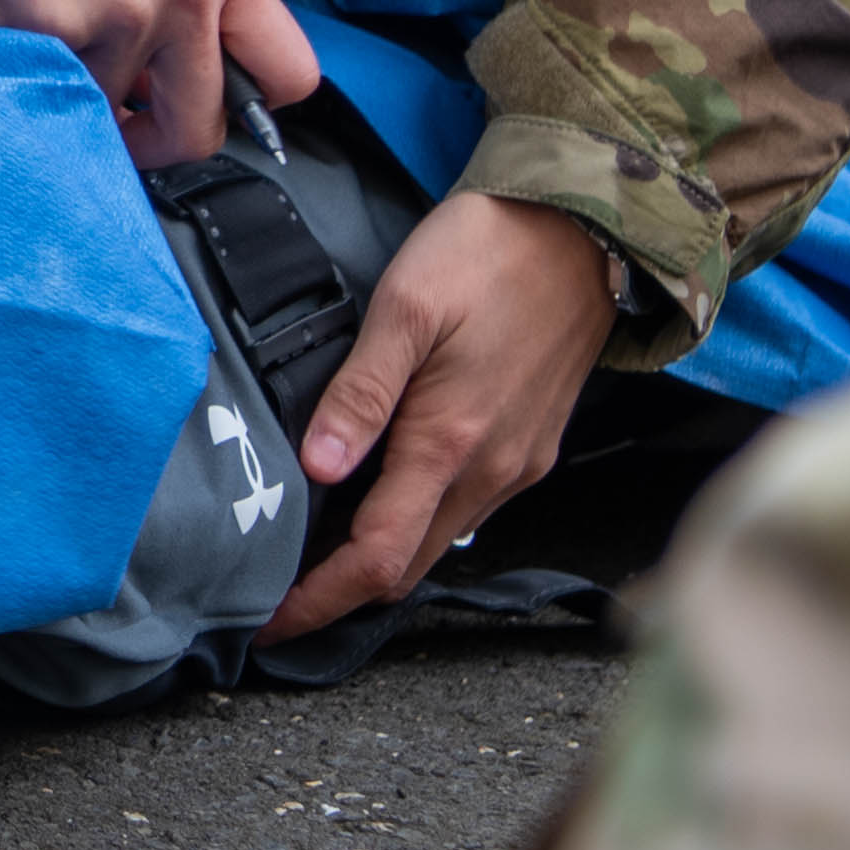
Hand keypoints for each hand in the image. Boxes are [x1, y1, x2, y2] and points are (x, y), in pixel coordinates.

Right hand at [0, 0, 317, 168]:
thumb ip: (193, 3)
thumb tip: (179, 91)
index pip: (291, 72)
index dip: (247, 107)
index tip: (208, 106)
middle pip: (202, 126)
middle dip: (160, 140)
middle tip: (126, 127)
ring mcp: (128, 11)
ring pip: (117, 112)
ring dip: (86, 86)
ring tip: (59, 26)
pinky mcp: (63, 26)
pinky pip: (61, 88)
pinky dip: (42, 67)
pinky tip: (26, 17)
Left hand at [259, 192, 623, 641]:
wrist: (584, 227)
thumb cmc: (487, 253)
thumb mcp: (405, 307)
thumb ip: (360, 393)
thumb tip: (318, 468)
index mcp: (451, 443)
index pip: (376, 557)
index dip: (318, 600)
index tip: (266, 622)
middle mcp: (492, 470)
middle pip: (406, 567)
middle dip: (340, 593)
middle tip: (275, 594)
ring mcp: (518, 462)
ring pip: (436, 541)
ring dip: (379, 558)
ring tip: (313, 550)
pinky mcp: (531, 446)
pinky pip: (466, 509)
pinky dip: (415, 522)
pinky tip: (378, 498)